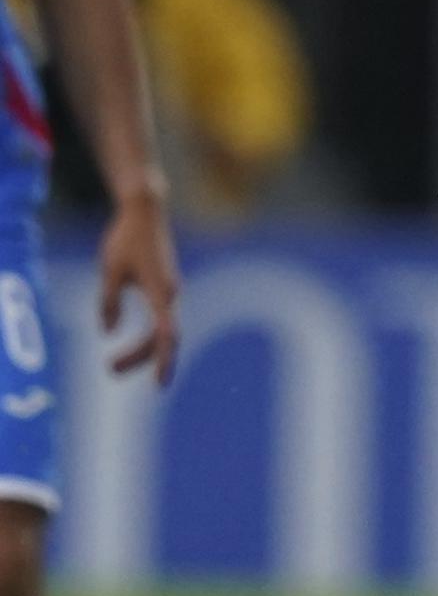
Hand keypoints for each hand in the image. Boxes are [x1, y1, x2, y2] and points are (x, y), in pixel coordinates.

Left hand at [98, 186, 181, 384]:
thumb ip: (108, 303)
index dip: (163, 361)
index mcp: (160, 292)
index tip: (159, 384)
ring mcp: (170, 291)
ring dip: (140, 350)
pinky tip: (127, 340)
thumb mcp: (109, 271)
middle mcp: (171, 295)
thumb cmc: (125, 238)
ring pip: (161, 330)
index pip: (165, 335)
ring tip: (112, 364)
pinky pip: (160, 319)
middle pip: (161, 338)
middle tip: (109, 370)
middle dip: (139, 359)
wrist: (145, 211)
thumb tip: (108, 332)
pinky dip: (146, 336)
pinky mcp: (165, 287)